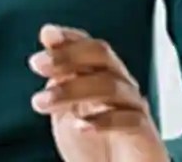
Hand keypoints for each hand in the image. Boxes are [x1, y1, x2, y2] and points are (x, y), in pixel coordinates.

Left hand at [29, 25, 168, 161]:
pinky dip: (103, 120)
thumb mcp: (66, 110)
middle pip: (102, 56)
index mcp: (102, 76)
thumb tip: (47, 50)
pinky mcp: (143, 132)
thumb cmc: (95, 146)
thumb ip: (59, 80)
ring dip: (71, 91)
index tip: (47, 35)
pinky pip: (128, 119)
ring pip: (109, 86)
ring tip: (43, 102)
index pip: (89, 46)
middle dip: (68, 56)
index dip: (70, 38)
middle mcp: (120, 84)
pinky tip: (80, 125)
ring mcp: (134, 106)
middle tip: (38, 64)